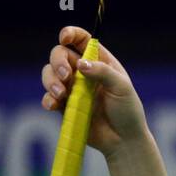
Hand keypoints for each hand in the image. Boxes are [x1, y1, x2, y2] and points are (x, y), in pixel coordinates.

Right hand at [40, 26, 148, 156]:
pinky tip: (53, 105)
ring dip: (50, 80)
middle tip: (66, 76)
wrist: (123, 141)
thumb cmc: (127, 111)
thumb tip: (80, 63)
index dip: (70, 34)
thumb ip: (103, 72)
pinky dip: (47, 99)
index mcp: (99, 61)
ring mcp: (72, 89)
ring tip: (61, 93)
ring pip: (49, 74)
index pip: (81, 40)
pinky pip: (49, 98)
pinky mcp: (64, 107)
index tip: (64, 38)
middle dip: (58, 62)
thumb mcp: (122, 88)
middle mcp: (82, 71)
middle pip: (59, 54)